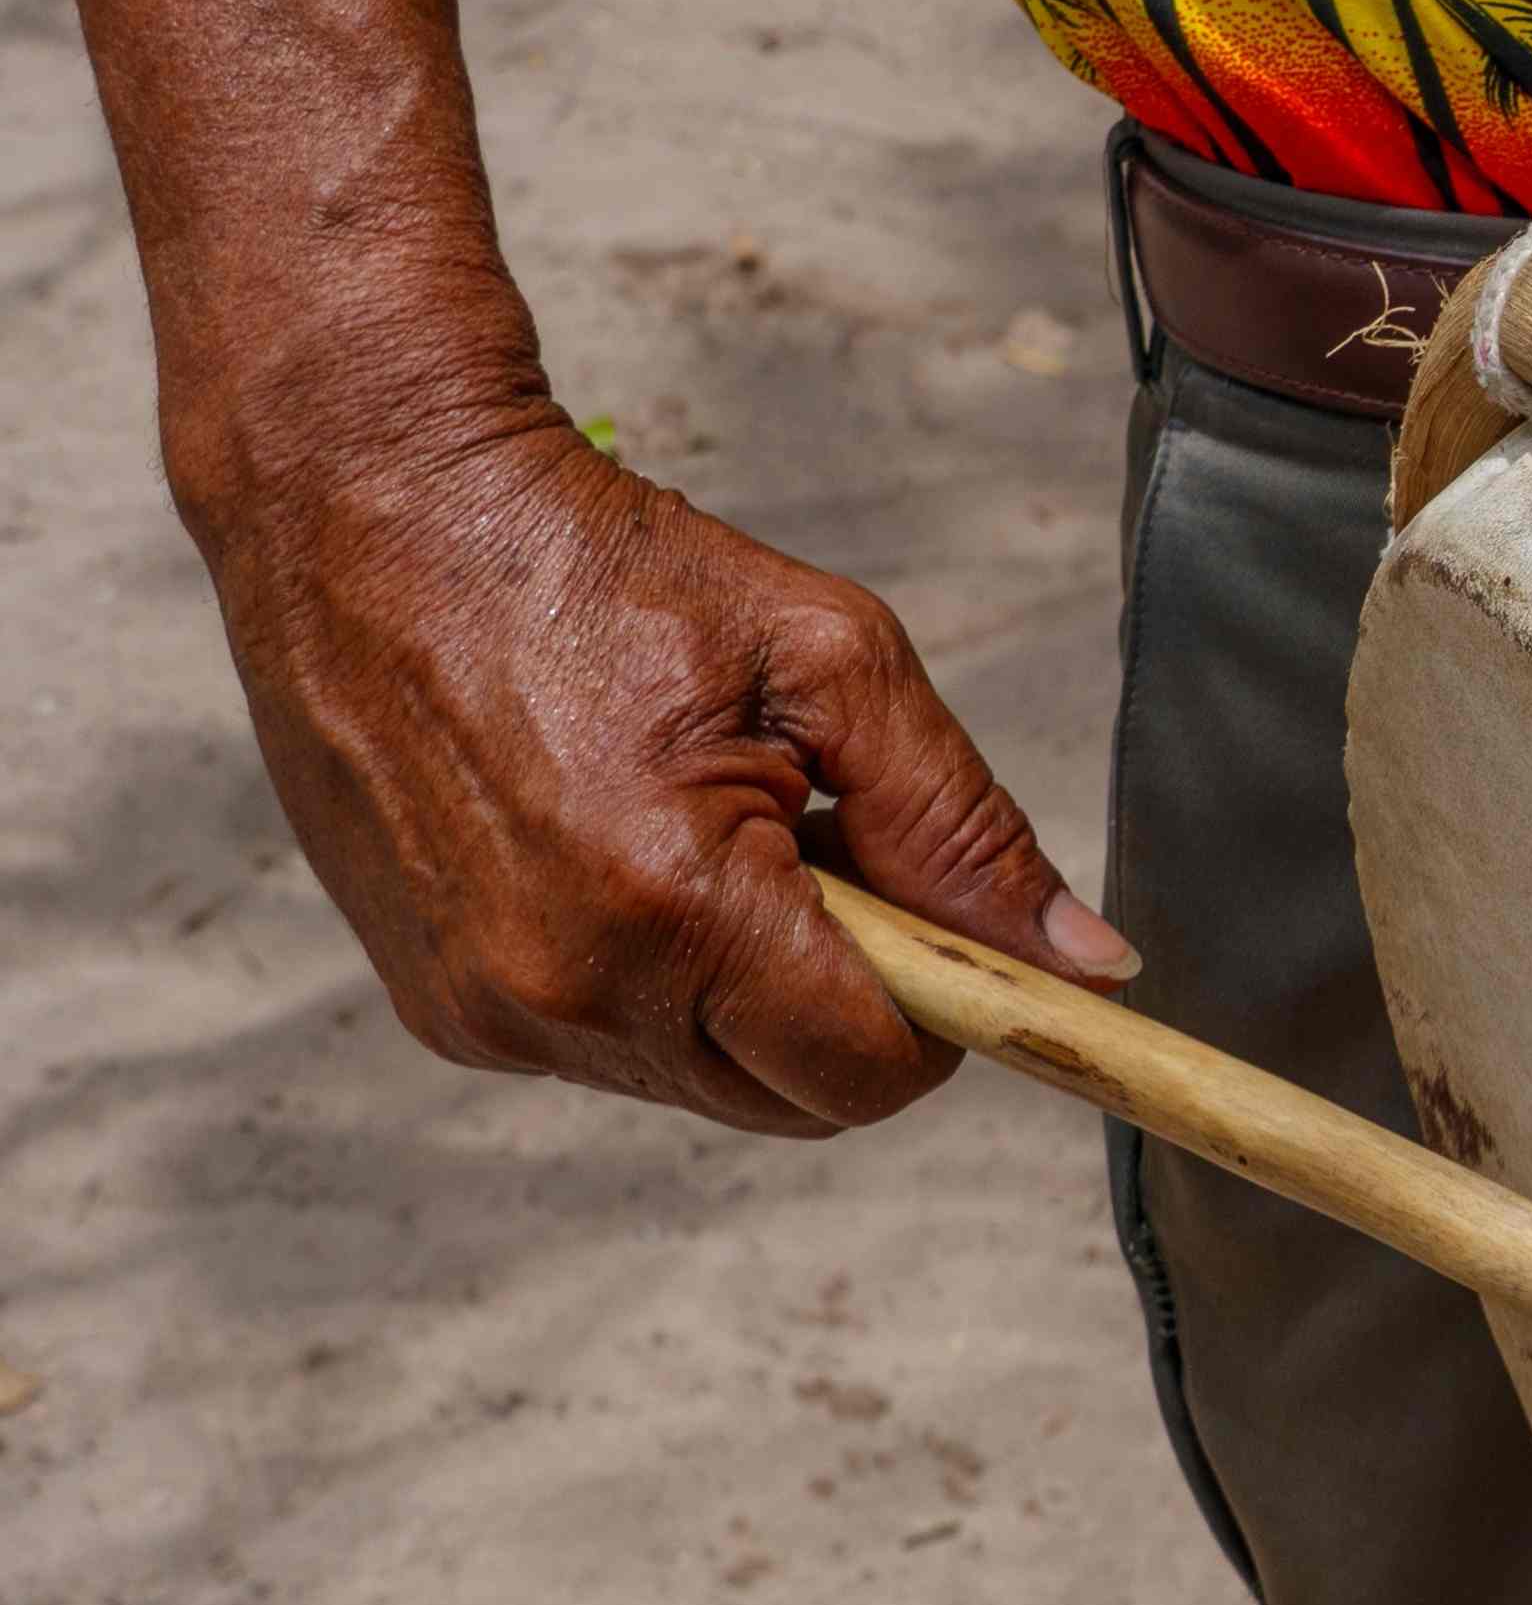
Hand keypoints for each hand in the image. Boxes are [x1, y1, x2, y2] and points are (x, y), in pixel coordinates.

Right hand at [195, 396, 1129, 1138]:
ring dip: (748, 992)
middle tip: (820, 851)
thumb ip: (967, 829)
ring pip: (705, 1079)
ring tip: (713, 835)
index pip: (871, 1072)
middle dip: (847, 1004)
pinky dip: (654, 980)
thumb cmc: (600, 566)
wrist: (373, 506)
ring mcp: (485, 1010)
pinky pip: (608, 1046)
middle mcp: (562, 989)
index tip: (937, 921)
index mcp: (669, 909)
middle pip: (794, 1098)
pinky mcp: (439, 1007)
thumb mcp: (833, 663)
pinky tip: (627, 854)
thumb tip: (1085, 964)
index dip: (938, 1012)